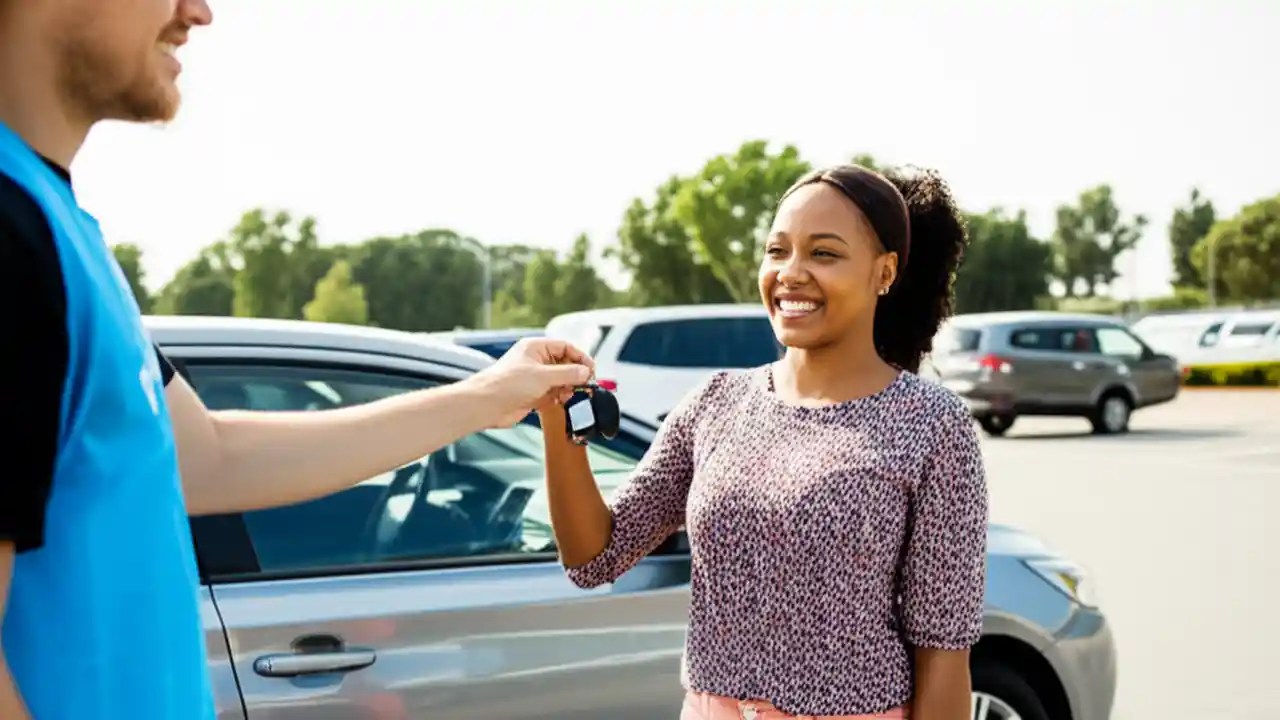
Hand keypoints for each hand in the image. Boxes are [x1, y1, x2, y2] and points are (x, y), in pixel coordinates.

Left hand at [472, 338, 594, 426]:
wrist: (486, 405)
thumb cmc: (507, 384)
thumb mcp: (543, 376)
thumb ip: (568, 373)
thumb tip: (586, 372)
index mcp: (536, 348)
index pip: (565, 347)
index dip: (580, 357)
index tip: (591, 370)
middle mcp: (536, 361)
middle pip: (565, 364)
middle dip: (575, 374)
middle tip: (585, 384)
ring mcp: (534, 378)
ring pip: (560, 380)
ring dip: (568, 388)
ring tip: (571, 394)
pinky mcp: (533, 394)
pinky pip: (553, 393)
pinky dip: (559, 397)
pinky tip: (560, 401)